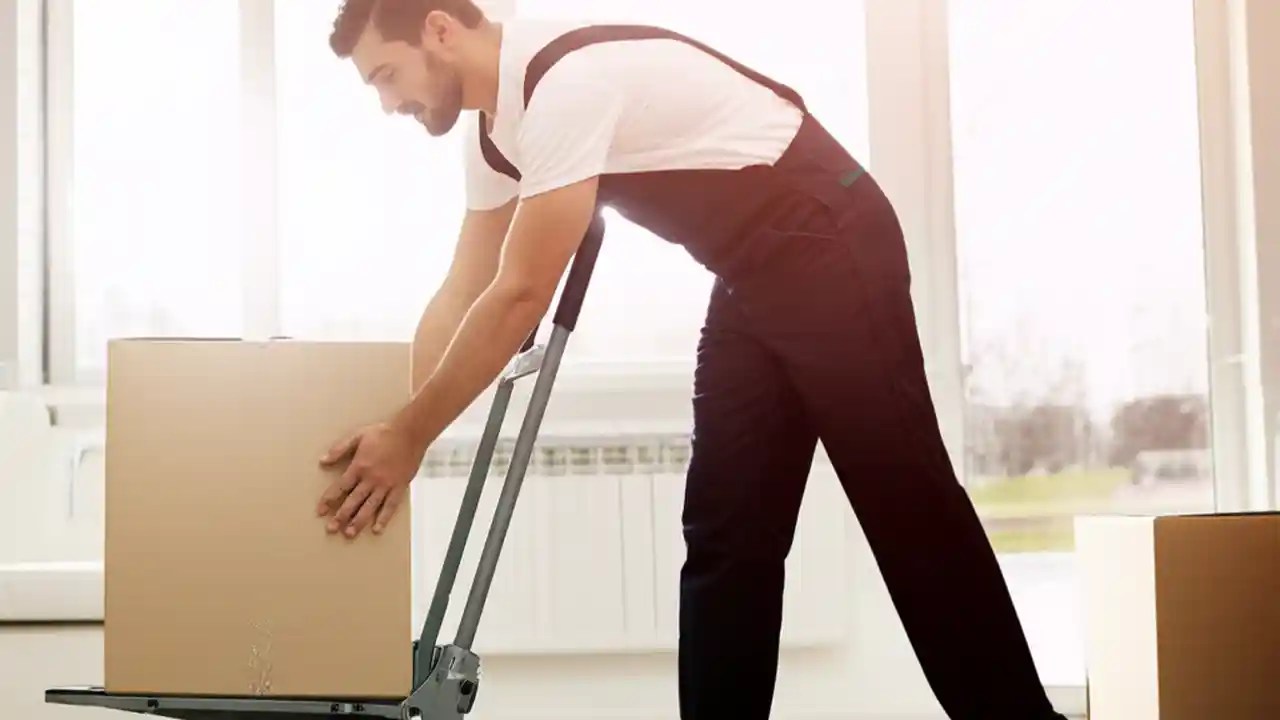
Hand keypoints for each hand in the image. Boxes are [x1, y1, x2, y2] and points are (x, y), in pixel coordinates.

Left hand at [316, 419, 425, 537]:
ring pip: (370, 507)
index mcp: (359, 467)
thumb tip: (323, 461)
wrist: (410, 433)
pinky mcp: (399, 487)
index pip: (340, 487)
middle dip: (340, 516)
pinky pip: (390, 506)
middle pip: (353, 501)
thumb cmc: (384, 433)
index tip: (321, 511)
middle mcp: (371, 479)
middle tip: (331, 529)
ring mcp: (386, 485)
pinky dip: (383, 518)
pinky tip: (377, 529)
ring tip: (349, 533)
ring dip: (358, 521)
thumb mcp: (358, 436)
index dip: (329, 500)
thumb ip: (340, 449)